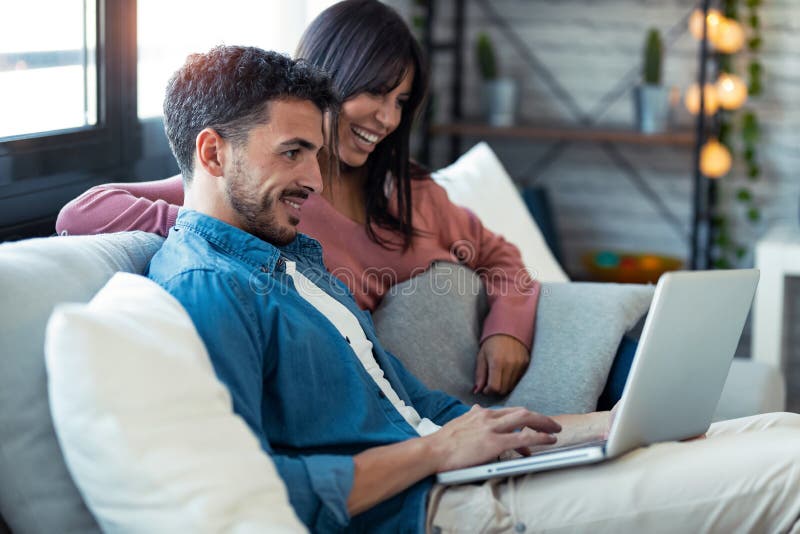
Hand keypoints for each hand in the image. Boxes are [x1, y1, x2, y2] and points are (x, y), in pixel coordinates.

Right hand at [425, 405, 560, 472]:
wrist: (432, 451)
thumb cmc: (443, 442)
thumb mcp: (459, 422)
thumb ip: (471, 416)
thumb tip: (476, 408)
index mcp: (480, 413)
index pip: (508, 412)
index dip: (524, 418)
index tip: (531, 424)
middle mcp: (488, 417)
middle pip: (521, 412)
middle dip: (540, 418)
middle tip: (551, 424)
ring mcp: (492, 429)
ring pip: (526, 420)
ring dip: (544, 425)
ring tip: (555, 432)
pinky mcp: (494, 443)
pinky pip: (523, 438)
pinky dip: (539, 437)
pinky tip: (548, 441)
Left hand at [474, 334, 529, 395]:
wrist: (509, 328)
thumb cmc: (491, 342)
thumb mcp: (482, 356)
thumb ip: (480, 375)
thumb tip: (476, 391)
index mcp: (497, 362)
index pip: (495, 387)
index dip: (488, 391)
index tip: (485, 388)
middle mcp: (510, 364)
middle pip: (503, 389)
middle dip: (495, 390)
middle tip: (490, 383)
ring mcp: (520, 364)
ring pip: (511, 386)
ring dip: (504, 386)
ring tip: (498, 377)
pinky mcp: (526, 364)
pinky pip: (518, 380)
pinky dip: (511, 380)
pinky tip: (506, 372)